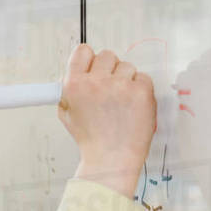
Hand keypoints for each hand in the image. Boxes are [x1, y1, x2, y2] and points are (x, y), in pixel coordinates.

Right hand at [58, 43, 156, 197]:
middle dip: (109, 70)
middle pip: (107, 55)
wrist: (111, 159)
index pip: (82, 51)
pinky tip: (132, 106)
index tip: (93, 67)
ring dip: (125, 80)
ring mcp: (120, 86)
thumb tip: (77, 72)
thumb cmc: (91, 140)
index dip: (89, 59)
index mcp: (74, 86)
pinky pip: (143, 77)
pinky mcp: (141, 91)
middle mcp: (96, 82)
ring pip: (127, 66)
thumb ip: (69, 90)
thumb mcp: (67, 114)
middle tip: (109, 90)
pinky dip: (140, 89)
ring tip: (121, 102)